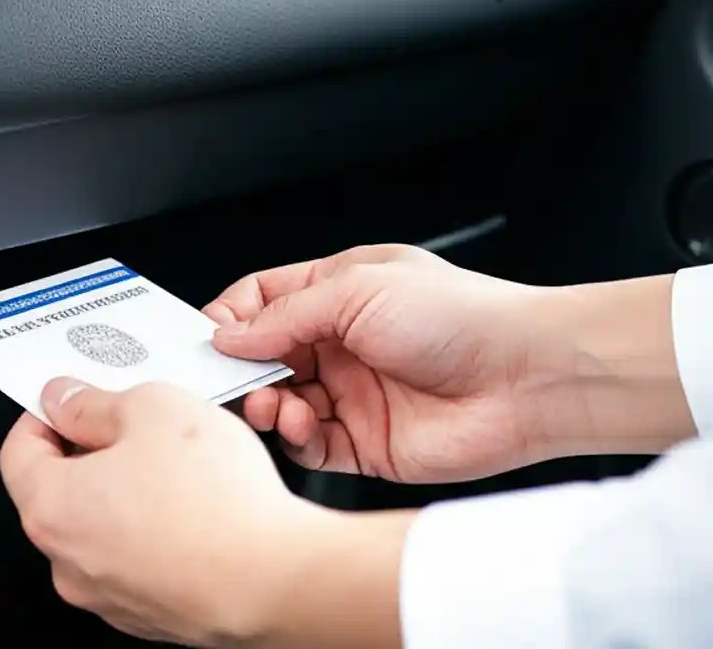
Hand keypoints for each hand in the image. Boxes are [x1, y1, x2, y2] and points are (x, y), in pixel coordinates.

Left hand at [0, 378, 408, 647]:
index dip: (44, 415)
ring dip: (128, 492)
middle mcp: (68, 562)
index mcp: (50, 508)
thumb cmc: (216, 501)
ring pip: (102, 526)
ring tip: (179, 465)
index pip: (18, 451)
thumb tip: (66, 401)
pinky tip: (198, 508)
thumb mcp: (152, 407)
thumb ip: (94, 402)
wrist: (279, 583)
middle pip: (59, 491)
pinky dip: (156, 531)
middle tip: (138, 424)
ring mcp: (108, 597)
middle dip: (93, 451)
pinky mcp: (151, 615)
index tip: (73, 400)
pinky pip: (139, 559)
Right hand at [204, 244, 692, 482]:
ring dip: (263, 404)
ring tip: (269, 401)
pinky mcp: (364, 443)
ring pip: (280, 403)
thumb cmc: (463, 317)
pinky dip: (292, 437)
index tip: (205, 339)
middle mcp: (342, 344)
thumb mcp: (356, 291)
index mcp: (339, 294)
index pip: (262, 302)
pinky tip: (296, 423)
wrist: (529, 378)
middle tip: (222, 379)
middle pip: (264, 357)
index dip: (230, 319)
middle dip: (238, 369)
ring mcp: (352, 394)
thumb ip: (283, 316)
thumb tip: (228, 335)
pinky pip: (308, 444)